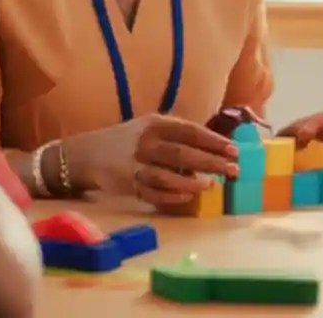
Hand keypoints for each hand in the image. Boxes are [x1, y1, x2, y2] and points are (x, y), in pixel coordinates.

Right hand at [63, 114, 237, 208]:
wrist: (88, 154)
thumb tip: (216, 146)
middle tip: (233, 169)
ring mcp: (135, 165)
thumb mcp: (152, 126)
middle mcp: (145, 143)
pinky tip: (188, 196)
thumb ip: (179, 134)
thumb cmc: (130, 139)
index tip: (234, 149)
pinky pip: (152, 193)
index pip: (189, 131)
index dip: (213, 141)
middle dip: (210, 162)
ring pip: (166, 176)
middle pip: (182, 154)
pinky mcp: (128, 185)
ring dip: (191, 181)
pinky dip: (171, 196)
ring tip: (212, 185)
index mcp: (155, 124)